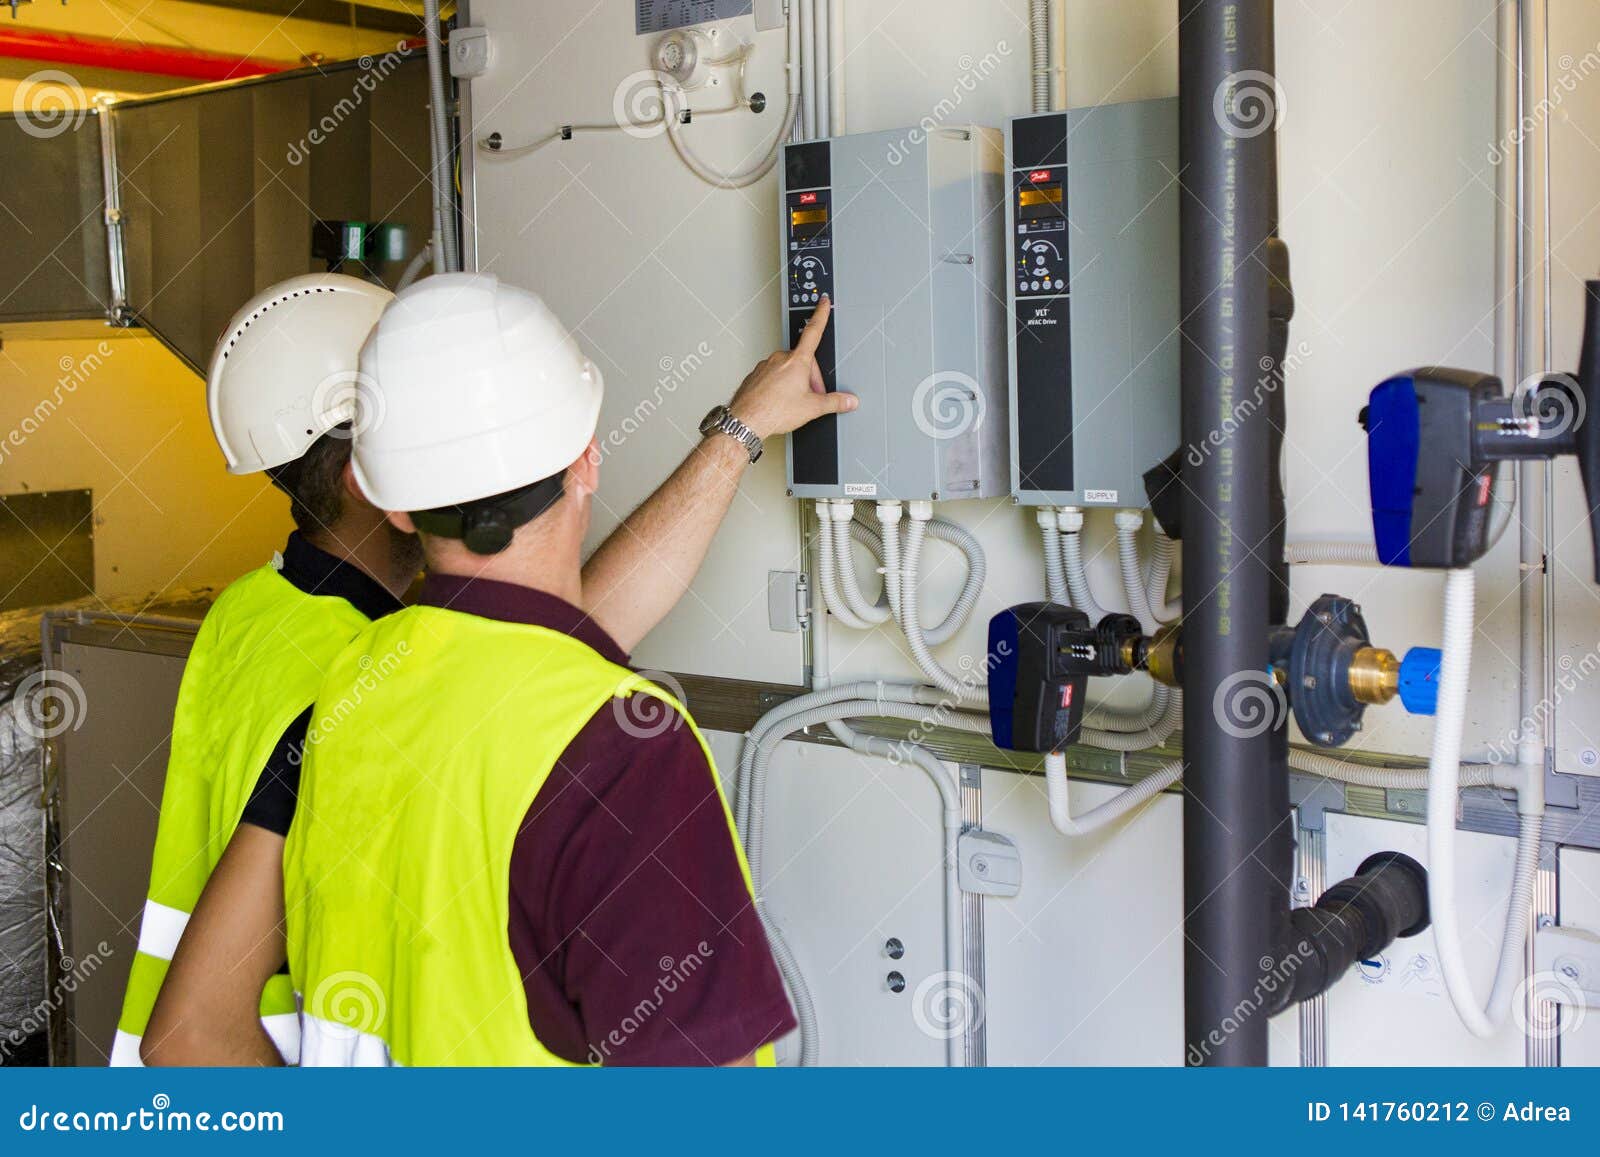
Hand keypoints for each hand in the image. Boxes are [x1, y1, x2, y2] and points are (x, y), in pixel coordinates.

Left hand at [727, 298, 857, 440]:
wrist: (746, 420)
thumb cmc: (773, 411)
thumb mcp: (812, 408)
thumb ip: (834, 402)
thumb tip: (849, 401)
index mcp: (797, 360)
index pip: (813, 331)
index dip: (821, 315)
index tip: (823, 302)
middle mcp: (779, 358)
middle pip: (802, 361)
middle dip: (810, 378)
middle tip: (811, 397)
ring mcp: (765, 366)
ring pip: (787, 369)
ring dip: (795, 382)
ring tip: (793, 403)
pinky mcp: (755, 376)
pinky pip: (772, 376)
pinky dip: (779, 386)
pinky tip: (779, 402)